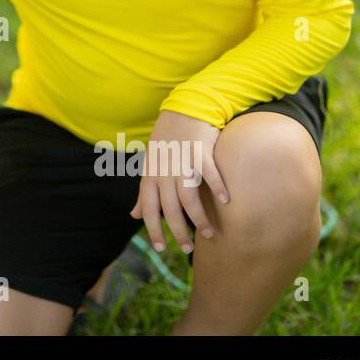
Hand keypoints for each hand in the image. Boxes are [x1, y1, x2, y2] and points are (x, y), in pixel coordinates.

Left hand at [128, 109, 229, 253]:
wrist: (183, 110)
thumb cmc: (166, 142)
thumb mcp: (150, 167)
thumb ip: (144, 193)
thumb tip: (133, 216)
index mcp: (151, 175)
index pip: (148, 208)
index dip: (153, 229)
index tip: (161, 249)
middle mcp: (164, 171)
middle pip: (170, 208)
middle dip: (177, 232)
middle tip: (186, 249)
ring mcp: (182, 162)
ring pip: (189, 198)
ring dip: (199, 219)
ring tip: (208, 234)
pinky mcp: (201, 152)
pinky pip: (210, 174)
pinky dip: (218, 188)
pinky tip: (226, 202)